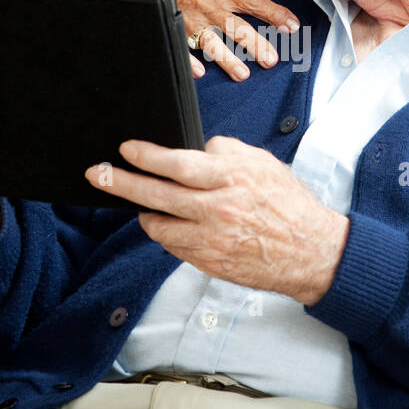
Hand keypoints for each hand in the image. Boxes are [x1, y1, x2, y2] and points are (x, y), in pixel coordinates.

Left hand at [85, 136, 348, 305]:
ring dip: (143, 211)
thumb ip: (226, 153)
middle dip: (122, 182)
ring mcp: (212, 238)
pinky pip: (172, 245)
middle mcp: (219, 208)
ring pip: (158, 224)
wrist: (311, 251)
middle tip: (97, 174)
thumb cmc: (288, 204)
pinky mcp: (209, 261)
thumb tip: (195, 148)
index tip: (127, 149)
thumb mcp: (262, 164)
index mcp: (233, 177)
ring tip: (138, 201)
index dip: (148, 156)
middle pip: (157, 194)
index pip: (179, 164)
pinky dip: (164, 232)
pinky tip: (166, 223)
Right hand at [138, 0, 300, 81]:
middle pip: (236, 26)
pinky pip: (182, 47)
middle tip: (271, 60)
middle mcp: (208, 5)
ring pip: (212, 42)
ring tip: (242, 75)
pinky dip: (190, 60)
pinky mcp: (174, 29)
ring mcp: (190, 20)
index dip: (275, 13)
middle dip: (255, 43)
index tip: (292, 25)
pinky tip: (200, 72)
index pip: (254, 2)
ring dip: (227, 59)